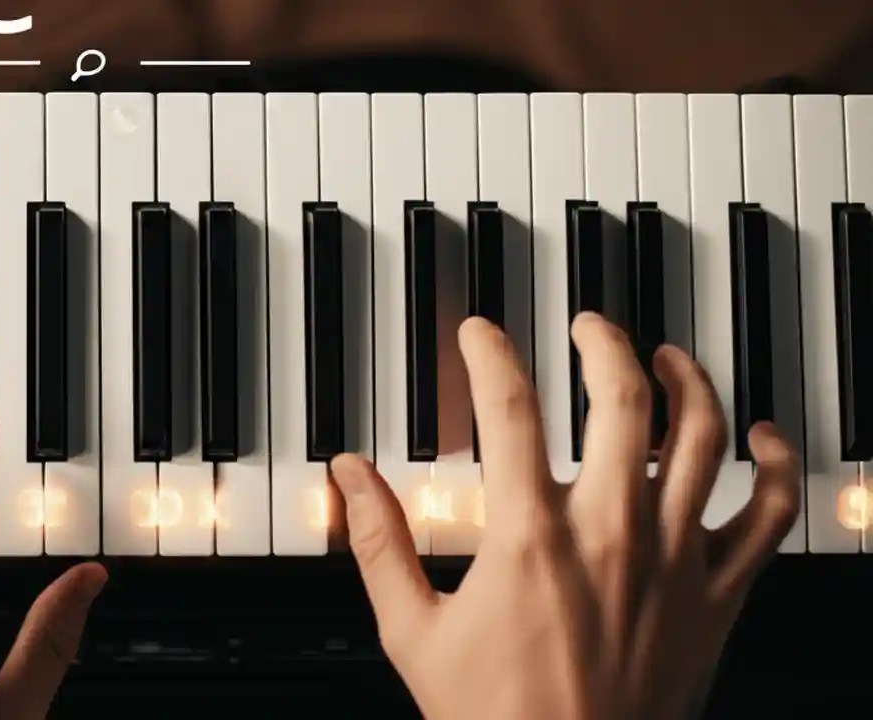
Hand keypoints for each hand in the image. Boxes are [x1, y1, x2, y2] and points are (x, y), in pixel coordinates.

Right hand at [332, 313, 800, 719]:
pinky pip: (768, 516)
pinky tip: (760, 437)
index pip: (510, 408)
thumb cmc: (496, 719)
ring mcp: (672, 561)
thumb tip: (349, 478)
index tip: (482, 336)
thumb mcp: (413, 633)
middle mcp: (610, 535)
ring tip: (666, 358)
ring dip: (686, 382)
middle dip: (603, 343)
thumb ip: (378, 544)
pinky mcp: (716, 595)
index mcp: (530, 537)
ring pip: (701, 439)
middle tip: (588, 326)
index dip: (491, 353)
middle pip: (623, 400)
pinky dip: (774, 466)